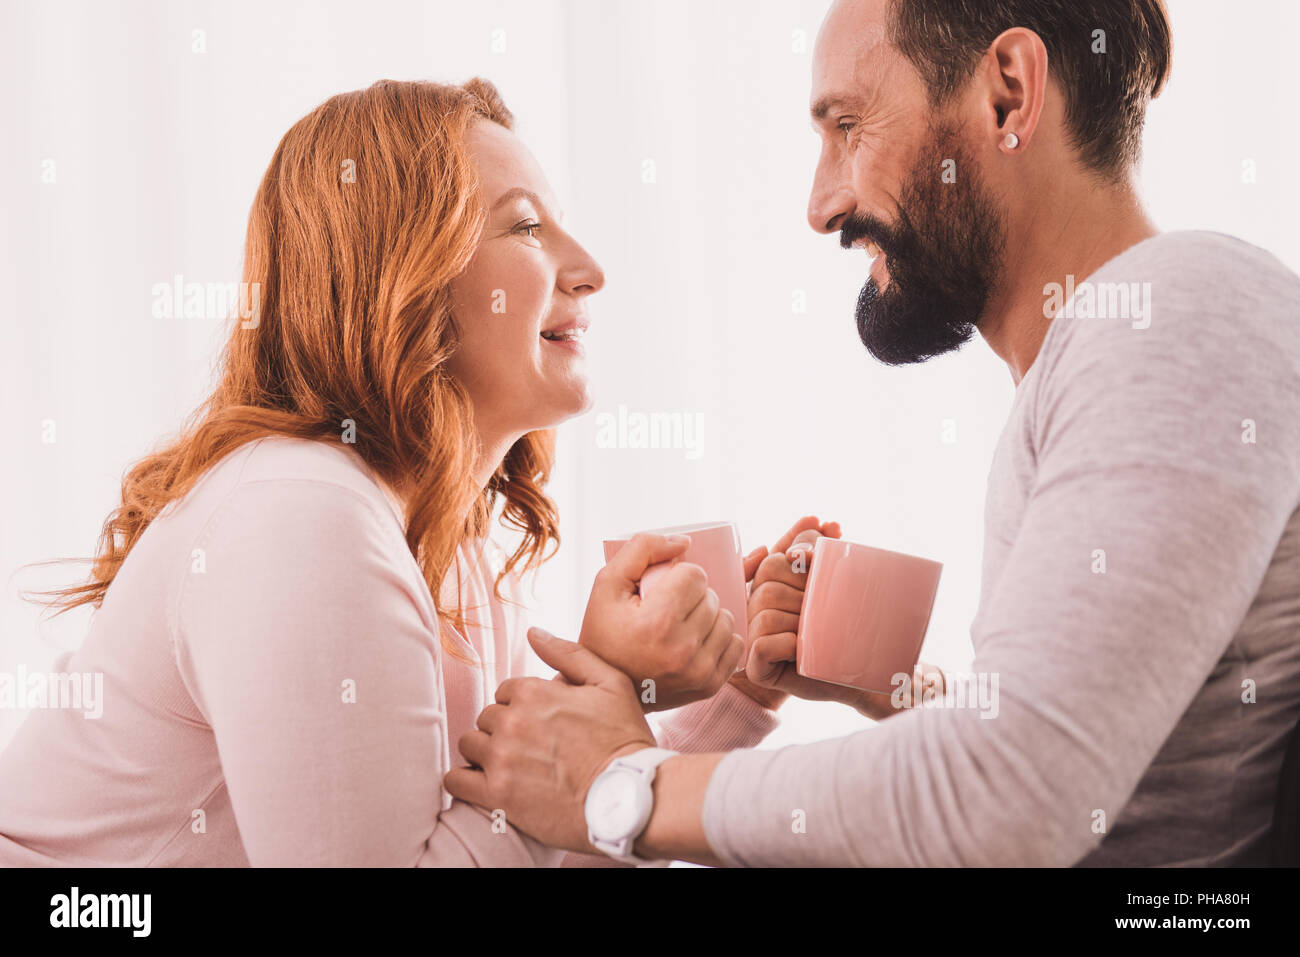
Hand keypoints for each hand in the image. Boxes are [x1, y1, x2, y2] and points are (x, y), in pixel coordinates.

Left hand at [445, 628, 654, 853]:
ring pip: (468, 745)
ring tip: (510, 766)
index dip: (522, 707)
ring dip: (484, 752)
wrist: (631, 799)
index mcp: (534, 692)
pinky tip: (483, 784)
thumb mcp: (611, 684)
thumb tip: (533, 632)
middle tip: (530, 748)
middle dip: (504, 729)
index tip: (540, 725)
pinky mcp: (497, 796)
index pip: (505, 692)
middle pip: (487, 718)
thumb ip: (569, 654)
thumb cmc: (624, 740)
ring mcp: (502, 759)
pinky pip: (456, 780)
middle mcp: (512, 722)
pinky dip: (464, 780)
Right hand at [578, 532, 742, 711]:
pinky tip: (695, 642)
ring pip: (727, 618)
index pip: (695, 575)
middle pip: (711, 596)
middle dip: (691, 596)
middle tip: (666, 610)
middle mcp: (682, 650)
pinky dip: (719, 639)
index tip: (660, 591)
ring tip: (680, 626)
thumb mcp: (607, 583)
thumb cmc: (605, 631)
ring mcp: (699, 672)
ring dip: (708, 616)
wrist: (607, 686)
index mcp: (656, 622)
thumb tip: (684, 542)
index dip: (677, 576)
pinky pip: (735, 644)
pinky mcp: (710, 685)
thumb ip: (642, 548)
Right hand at [745, 521, 941, 718]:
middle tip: (826, 610)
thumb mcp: (834, 584)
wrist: (859, 675)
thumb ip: (822, 550)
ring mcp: (753, 637)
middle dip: (804, 592)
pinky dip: (787, 645)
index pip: (773, 557)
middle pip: (768, 580)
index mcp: (771, 585)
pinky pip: (764, 643)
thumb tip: (826, 524)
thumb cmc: (845, 629)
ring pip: (766, 612)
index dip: (798, 555)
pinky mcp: (757, 667)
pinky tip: (801, 651)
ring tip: (815, 634)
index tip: (819, 561)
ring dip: (798, 622)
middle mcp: (756, 608)